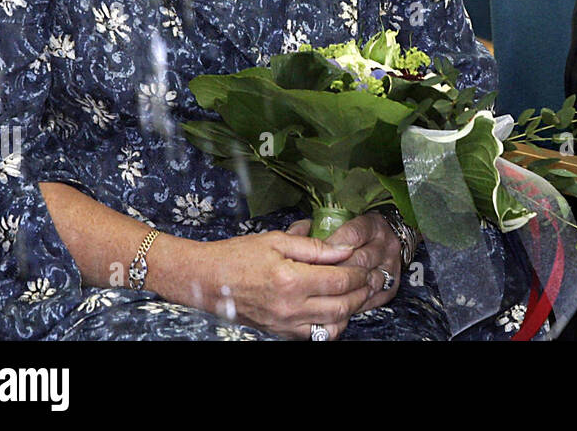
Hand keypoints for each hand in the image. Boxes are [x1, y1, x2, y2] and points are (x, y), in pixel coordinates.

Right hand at [195, 230, 370, 339]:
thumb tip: (346, 249)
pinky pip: (313, 336)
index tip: (365, 264)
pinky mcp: (279, 333)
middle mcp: (290, 307)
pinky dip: (329, 325)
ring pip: (332, 325)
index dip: (359, 272)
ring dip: (349, 310)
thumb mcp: (278, 240)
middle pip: (342, 306)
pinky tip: (333, 309)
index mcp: (291, 280)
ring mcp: (284, 324)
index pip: (340, 281)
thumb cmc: (239, 256)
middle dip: (361, 292)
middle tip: (369, 279)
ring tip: (355, 294)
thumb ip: (315, 246)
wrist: (206, 280)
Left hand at [288, 212, 401, 312]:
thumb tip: (296, 233)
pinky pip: (374, 300)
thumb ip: (317, 228)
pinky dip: (354, 305)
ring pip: (368, 282)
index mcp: (374, 225)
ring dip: (345, 290)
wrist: (385, 240)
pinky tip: (337, 305)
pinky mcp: (392, 287)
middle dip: (335, 271)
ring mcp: (391, 267)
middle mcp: (387, 245)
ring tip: (322, 295)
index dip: (330, 246)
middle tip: (312, 280)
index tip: (312, 254)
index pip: (353, 235)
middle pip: (360, 260)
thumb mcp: (340, 221)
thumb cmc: (356, 233)